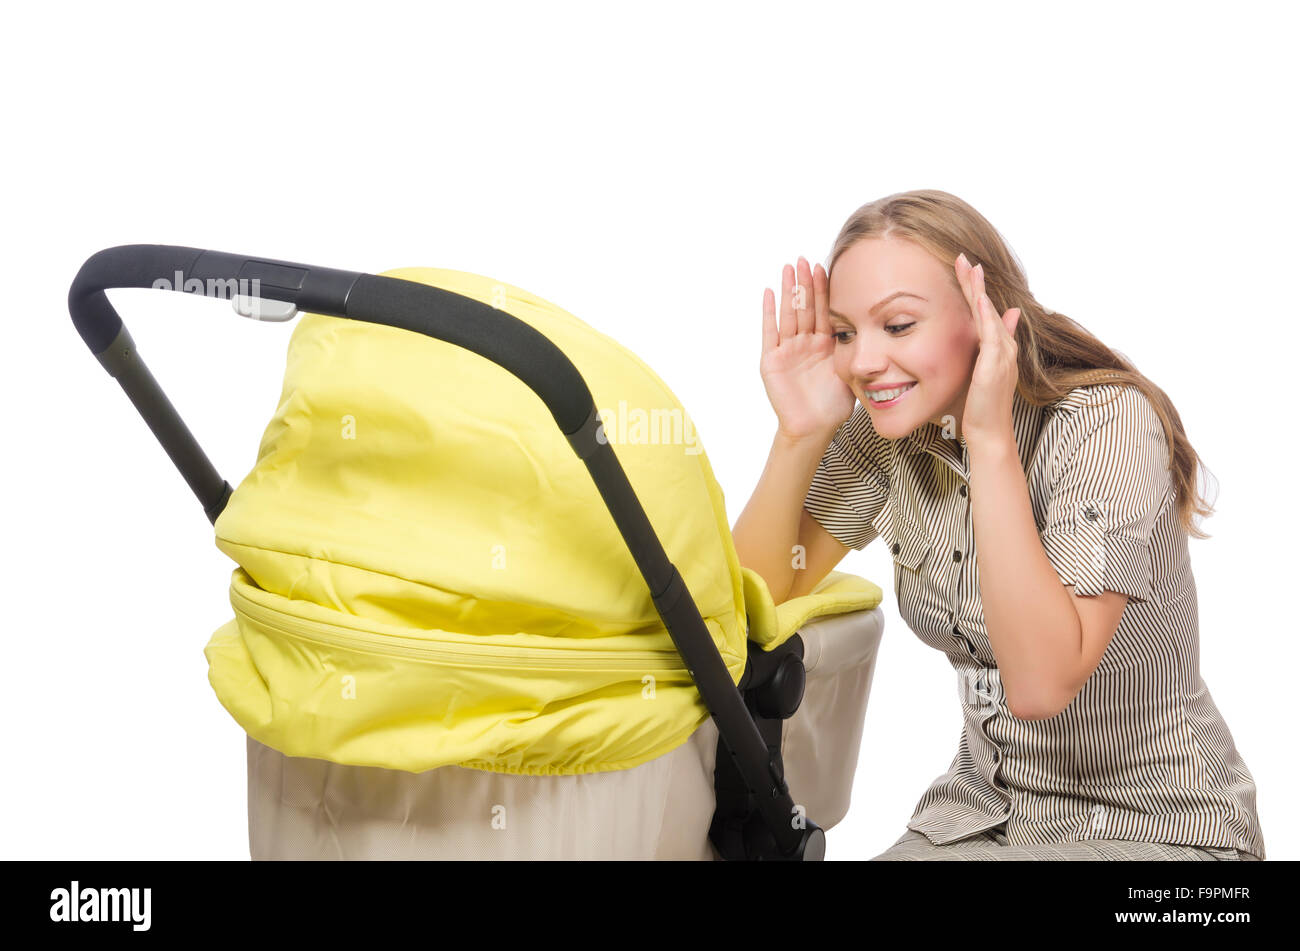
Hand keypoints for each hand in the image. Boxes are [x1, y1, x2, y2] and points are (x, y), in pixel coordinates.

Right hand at [761, 256, 856, 442]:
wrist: (814, 428)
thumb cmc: (833, 405)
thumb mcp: (850, 371)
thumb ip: (857, 349)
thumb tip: (882, 328)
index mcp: (826, 343)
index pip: (824, 310)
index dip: (824, 289)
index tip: (825, 266)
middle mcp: (806, 343)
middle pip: (805, 306)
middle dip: (805, 283)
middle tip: (805, 259)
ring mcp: (788, 350)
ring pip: (789, 314)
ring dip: (788, 290)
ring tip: (788, 267)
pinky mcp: (772, 361)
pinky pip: (770, 332)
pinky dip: (769, 313)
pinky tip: (768, 293)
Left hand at [955, 253, 1020, 447]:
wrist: (989, 432)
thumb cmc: (981, 406)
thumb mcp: (981, 373)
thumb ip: (987, 351)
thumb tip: (998, 328)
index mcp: (998, 347)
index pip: (984, 311)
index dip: (974, 289)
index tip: (964, 269)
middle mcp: (1004, 347)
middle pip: (988, 307)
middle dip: (976, 282)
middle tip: (964, 258)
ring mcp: (1002, 356)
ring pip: (990, 316)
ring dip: (980, 291)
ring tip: (972, 269)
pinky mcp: (995, 366)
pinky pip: (992, 336)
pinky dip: (986, 316)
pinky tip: (979, 300)